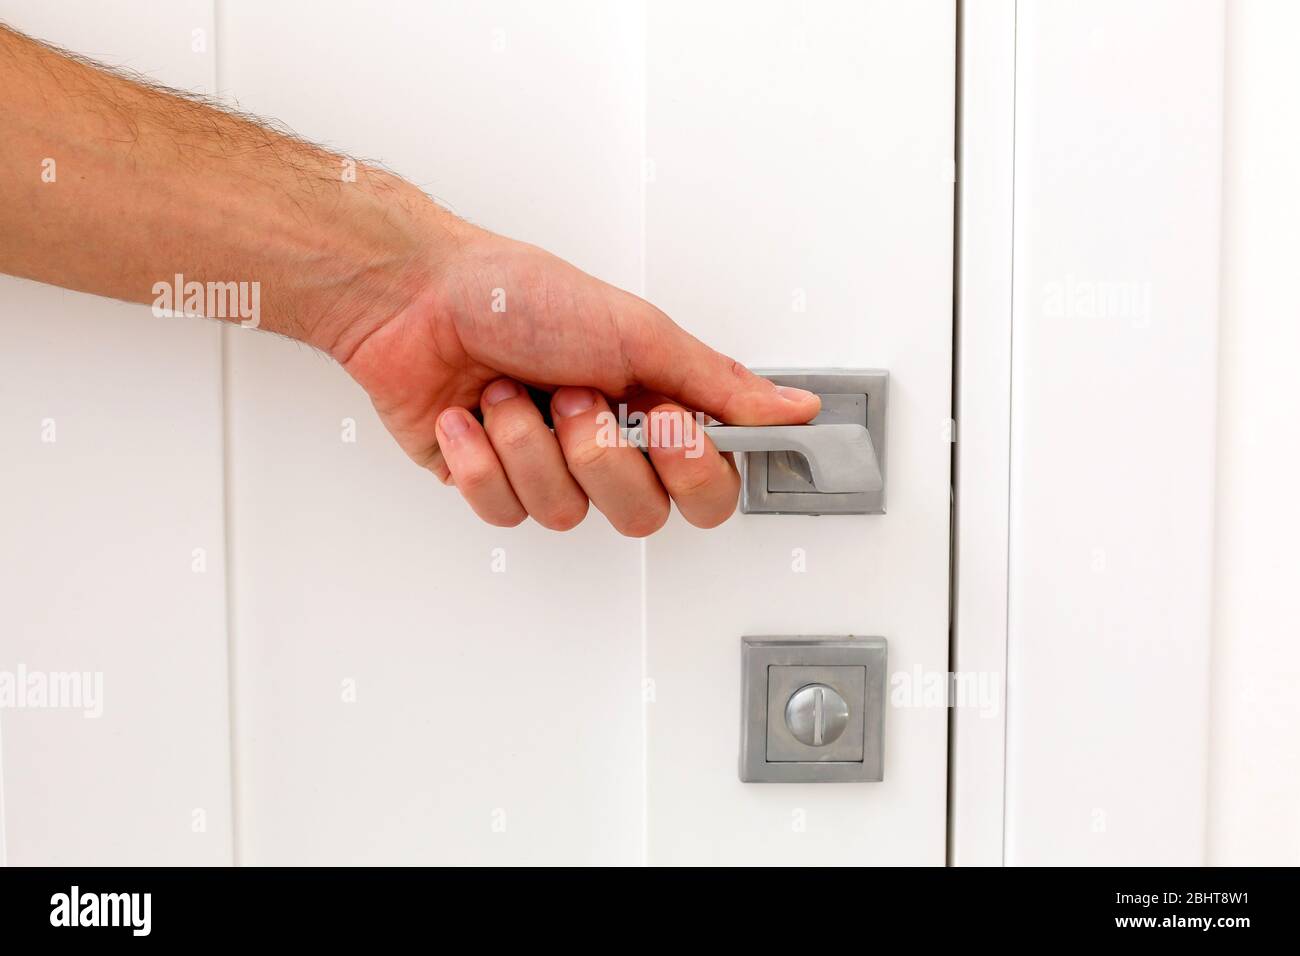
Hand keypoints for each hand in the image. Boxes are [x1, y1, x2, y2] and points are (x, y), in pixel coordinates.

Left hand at [335, 217, 820, 534]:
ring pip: (565, 514)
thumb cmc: (520, 295)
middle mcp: (606, 446)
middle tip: (574, 395)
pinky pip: (502, 510)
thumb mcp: (636, 329)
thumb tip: (793, 408)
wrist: (416, 296)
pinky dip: (480, 457)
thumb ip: (716, 382)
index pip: (706, 489)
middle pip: (641, 515)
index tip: (663, 420)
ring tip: (510, 390)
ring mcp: (547, 469)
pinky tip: (469, 415)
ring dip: (529, 444)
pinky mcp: (490, 484)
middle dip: (598, 454)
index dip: (690, 472)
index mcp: (652, 407)